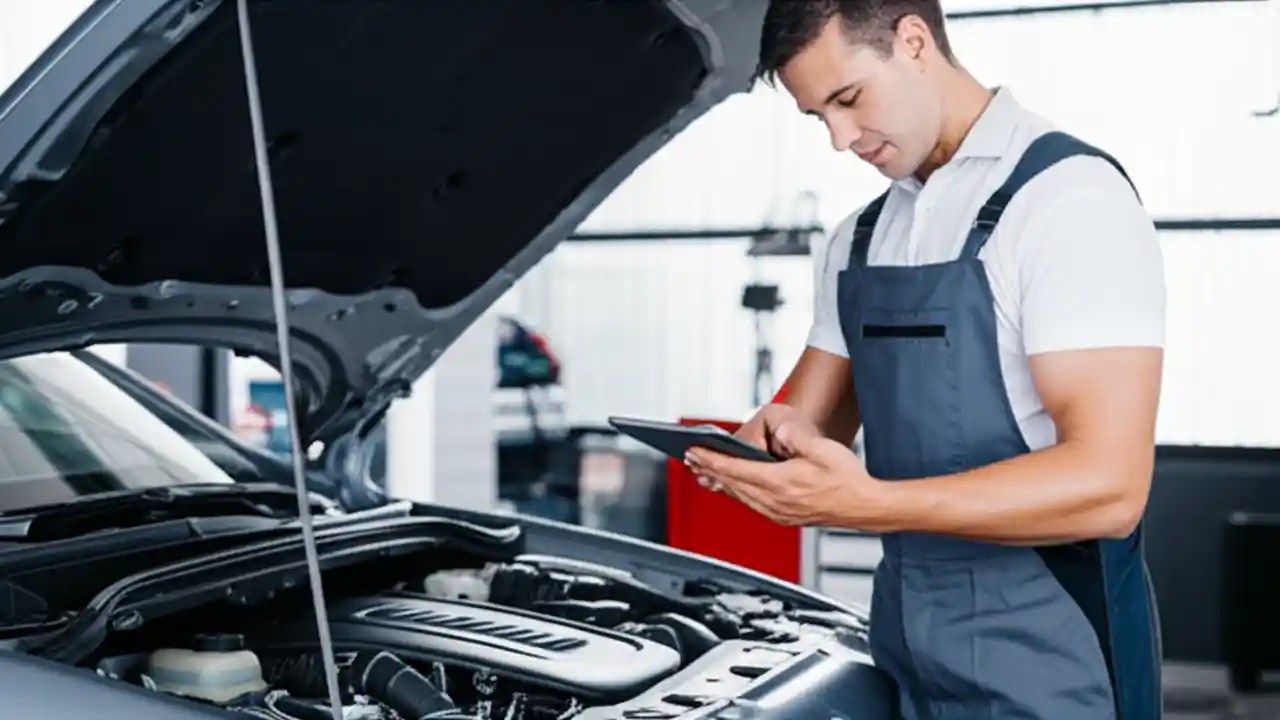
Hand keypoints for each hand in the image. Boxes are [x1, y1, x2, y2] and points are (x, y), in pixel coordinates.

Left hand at [686, 430, 885, 527]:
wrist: (865, 506)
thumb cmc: (847, 478)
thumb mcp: (823, 449)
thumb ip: (796, 439)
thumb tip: (778, 433)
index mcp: (781, 484)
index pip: (736, 469)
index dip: (712, 460)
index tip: (694, 451)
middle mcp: (775, 502)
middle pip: (732, 484)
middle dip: (709, 469)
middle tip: (690, 458)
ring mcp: (778, 512)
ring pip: (740, 496)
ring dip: (720, 482)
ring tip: (703, 471)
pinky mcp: (784, 517)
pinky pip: (751, 504)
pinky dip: (736, 493)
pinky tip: (731, 486)